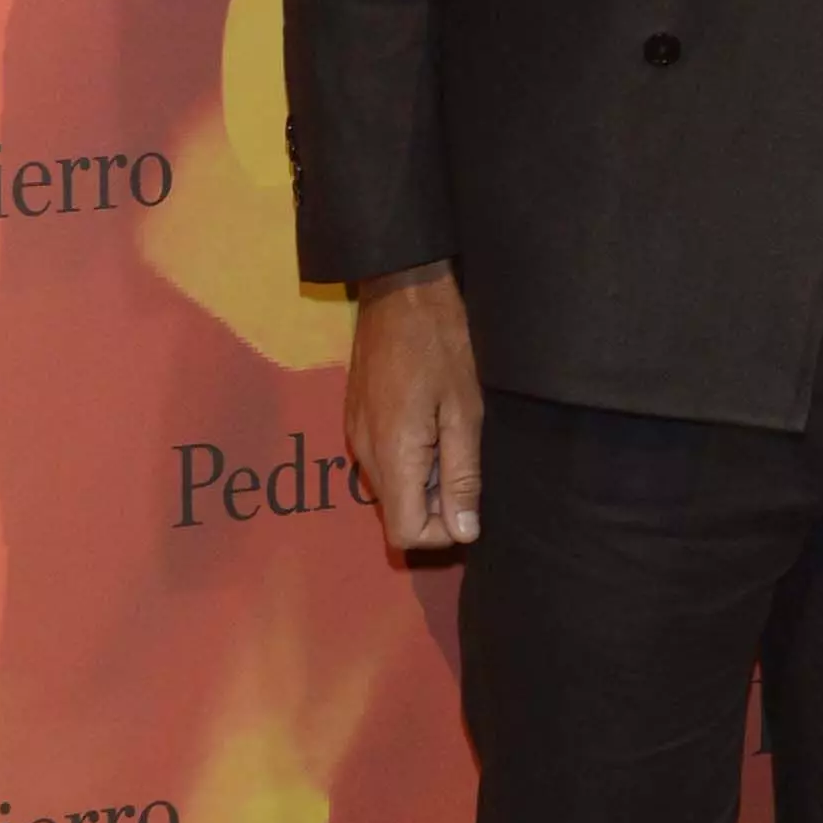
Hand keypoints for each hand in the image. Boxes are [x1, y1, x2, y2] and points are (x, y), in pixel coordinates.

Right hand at [346, 265, 482, 555]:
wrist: (400, 289)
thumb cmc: (441, 341)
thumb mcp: (465, 410)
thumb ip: (461, 475)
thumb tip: (464, 531)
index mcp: (392, 453)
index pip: (405, 533)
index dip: (441, 532)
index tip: (468, 503)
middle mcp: (364, 452)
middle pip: (396, 515)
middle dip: (435, 506)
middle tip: (466, 464)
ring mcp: (354, 435)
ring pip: (390, 489)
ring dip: (423, 480)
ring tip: (451, 438)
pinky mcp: (355, 419)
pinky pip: (381, 462)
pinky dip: (409, 459)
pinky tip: (432, 424)